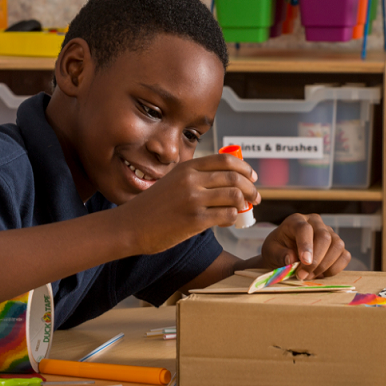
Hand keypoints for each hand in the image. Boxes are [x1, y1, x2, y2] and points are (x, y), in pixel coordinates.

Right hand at [117, 152, 259, 254]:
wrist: (130, 226)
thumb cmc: (152, 206)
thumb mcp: (173, 181)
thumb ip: (196, 177)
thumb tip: (227, 180)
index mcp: (187, 167)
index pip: (226, 160)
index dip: (245, 168)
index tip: (252, 178)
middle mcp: (191, 180)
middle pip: (235, 177)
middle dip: (251, 188)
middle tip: (256, 198)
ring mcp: (193, 199)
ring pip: (234, 196)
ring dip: (244, 204)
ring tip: (243, 210)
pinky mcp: (194, 220)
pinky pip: (227, 215)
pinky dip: (233, 218)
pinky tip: (228, 221)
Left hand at [261, 214, 350, 279]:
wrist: (284, 254)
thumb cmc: (277, 250)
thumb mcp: (271, 251)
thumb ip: (280, 254)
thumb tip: (293, 259)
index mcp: (297, 220)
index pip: (305, 229)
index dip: (306, 245)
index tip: (304, 262)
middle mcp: (316, 223)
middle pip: (324, 237)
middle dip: (315, 260)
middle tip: (303, 275)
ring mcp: (330, 233)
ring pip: (337, 246)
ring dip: (325, 265)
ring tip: (309, 276)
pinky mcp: (337, 246)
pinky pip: (345, 256)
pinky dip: (335, 268)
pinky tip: (321, 274)